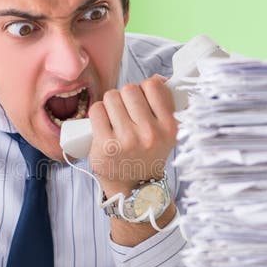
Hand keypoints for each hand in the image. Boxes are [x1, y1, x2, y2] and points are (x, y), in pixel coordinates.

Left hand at [88, 75, 177, 197]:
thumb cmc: (147, 155)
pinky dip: (97, 114)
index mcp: (170, 127)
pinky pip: (96, 110)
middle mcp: (150, 134)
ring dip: (110, 104)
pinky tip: (102, 125)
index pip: (153, 86)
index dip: (144, 90)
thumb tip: (158, 78)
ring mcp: (127, 139)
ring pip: (111, 96)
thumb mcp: (165, 132)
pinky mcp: (105, 144)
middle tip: (125, 113)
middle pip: (129, 89)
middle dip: (125, 97)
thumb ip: (164, 104)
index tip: (141, 102)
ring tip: (114, 120)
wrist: (134, 189)